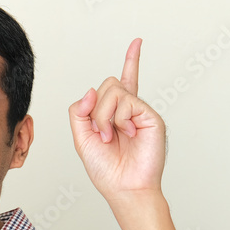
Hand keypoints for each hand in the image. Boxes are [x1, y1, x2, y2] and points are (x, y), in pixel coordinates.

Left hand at [68, 38, 165, 203]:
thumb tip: (91, 90)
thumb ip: (79, 112)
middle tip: (101, 133)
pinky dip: (118, 119)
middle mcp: (129, 109)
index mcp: (114, 113)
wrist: (124, 187)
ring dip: (104, 116)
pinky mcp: (150, 116)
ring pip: (113, 91)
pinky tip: (126, 133)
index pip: (122, 82)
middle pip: (107, 85)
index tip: (138, 41)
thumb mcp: (81, 139)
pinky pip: (127, 102)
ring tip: (112, 136)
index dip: (132, 61)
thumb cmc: (106, 169)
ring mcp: (140, 111)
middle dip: (96, 109)